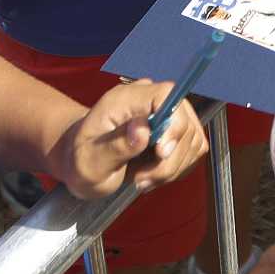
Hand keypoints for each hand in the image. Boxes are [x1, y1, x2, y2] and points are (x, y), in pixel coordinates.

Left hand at [50, 78, 208, 199]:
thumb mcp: (90, 162)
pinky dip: (177, 169)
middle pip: (185, 121)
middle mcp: (147, 101)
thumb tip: (143, 129)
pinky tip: (153, 175)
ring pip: (192, 139)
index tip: (161, 153)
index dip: (174, 122)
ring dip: (172, 168)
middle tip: (141, 179)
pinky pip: (192, 150)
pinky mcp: (173, 132)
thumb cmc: (82, 160)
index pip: (166, 94)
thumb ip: (115, 146)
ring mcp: (163, 115)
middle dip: (169, 159)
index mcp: (125, 99)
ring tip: (143, 179)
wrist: (84, 161)